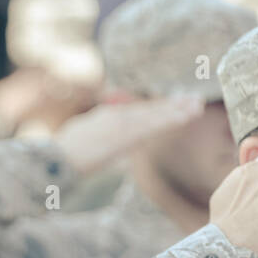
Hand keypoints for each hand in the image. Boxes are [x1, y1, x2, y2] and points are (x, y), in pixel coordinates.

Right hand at [55, 94, 204, 176]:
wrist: (61, 157)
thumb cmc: (67, 150)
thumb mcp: (84, 133)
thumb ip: (99, 128)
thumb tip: (110, 132)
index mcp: (109, 115)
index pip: (140, 110)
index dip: (159, 108)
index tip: (176, 104)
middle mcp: (119, 116)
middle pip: (151, 110)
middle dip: (173, 106)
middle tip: (195, 101)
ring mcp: (124, 124)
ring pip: (155, 115)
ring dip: (177, 110)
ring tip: (196, 106)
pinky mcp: (127, 133)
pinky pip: (154, 125)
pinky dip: (170, 119)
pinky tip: (185, 116)